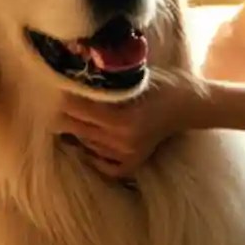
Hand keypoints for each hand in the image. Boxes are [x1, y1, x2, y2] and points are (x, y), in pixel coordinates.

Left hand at [56, 78, 203, 177]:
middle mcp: (122, 142)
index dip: (65, 98)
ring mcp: (128, 155)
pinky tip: (87, 144)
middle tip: (54, 102)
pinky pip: (106, 166)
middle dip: (65, 115)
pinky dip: (94, 157)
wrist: (191, 105)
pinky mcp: (134, 161)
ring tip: (69, 116)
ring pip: (87, 145)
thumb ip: (107, 82)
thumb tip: (76, 77)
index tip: (55, 88)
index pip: (79, 111)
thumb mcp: (135, 78)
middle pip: (78, 129)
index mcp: (122, 120)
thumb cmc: (166, 85)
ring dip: (77, 131)